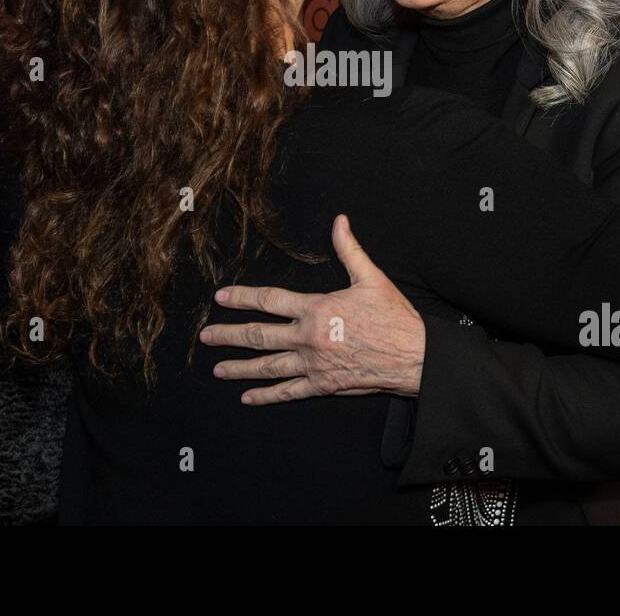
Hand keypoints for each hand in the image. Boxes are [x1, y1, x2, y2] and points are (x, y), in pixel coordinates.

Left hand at [199, 214, 425, 403]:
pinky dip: (267, 396)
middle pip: (259, 335)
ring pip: (268, 367)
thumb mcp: (371, 277)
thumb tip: (339, 221)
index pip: (269, 300)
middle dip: (229, 335)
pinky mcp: (324, 385)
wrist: (414, 355)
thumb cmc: (394, 317)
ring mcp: (314, 364)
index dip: (242, 298)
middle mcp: (308, 337)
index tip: (220, 298)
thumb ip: (349, 250)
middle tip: (206, 336)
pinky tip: (249, 397)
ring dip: (240, 367)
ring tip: (218, 369)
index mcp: (316, 308)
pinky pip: (289, 392)